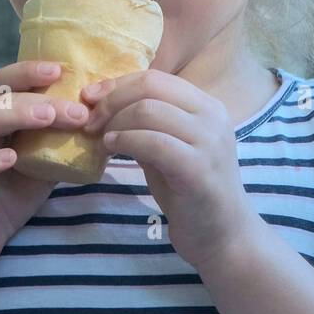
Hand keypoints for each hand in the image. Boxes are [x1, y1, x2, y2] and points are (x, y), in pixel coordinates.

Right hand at [0, 61, 89, 276]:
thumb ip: (61, 141)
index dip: (30, 71)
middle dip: (37, 96)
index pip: (6, 82)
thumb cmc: (9, 196)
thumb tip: (104, 123)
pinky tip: (11, 158)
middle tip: (74, 108)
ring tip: (46, 118)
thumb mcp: (42, 164)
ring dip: (14, 115)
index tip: (62, 68)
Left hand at [80, 69, 257, 270]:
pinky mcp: (198, 169)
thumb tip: (103, 103)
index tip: (90, 98)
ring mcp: (209, 141)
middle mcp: (212, 117)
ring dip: (116, 122)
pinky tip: (112, 149)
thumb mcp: (167, 148)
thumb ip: (146, 124)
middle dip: (112, 100)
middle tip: (90, 121)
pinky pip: (154, 143)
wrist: (223, 235)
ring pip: (149, 111)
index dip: (118, 84)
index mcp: (207, 106)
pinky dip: (126, 141)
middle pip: (151, 87)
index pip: (155, 78)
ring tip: (102, 139)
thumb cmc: (190, 192)